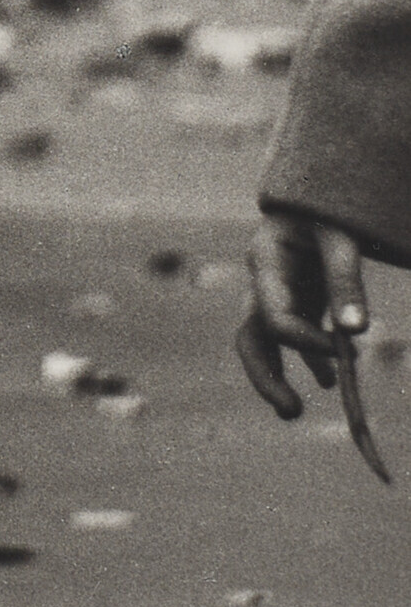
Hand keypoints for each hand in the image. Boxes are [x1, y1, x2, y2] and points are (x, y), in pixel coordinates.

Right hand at [235, 209, 371, 417]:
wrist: (315, 194)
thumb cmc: (327, 208)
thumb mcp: (340, 237)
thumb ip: (346, 281)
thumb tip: (357, 332)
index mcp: (265, 260)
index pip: (276, 314)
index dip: (306, 340)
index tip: (343, 357)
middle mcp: (261, 281)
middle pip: (250, 336)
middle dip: (266, 376)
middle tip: (292, 411)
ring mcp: (273, 292)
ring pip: (261, 342)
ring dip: (275, 377)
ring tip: (293, 412)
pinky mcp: (292, 298)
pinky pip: (289, 338)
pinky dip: (309, 360)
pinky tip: (331, 382)